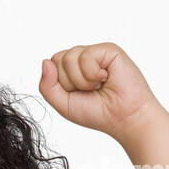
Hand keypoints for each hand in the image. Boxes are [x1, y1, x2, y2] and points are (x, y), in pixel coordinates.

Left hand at [38, 43, 160, 139]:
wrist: (123, 118)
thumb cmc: (96, 112)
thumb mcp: (62, 103)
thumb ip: (47, 85)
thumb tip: (45, 62)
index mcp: (71, 69)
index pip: (51, 64)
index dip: (60, 83)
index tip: (77, 94)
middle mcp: (83, 58)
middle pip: (58, 59)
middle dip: (70, 82)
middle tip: (90, 90)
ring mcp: (96, 52)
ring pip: (69, 57)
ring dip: (82, 80)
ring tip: (98, 85)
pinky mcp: (109, 50)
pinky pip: (86, 56)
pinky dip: (92, 73)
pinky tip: (105, 78)